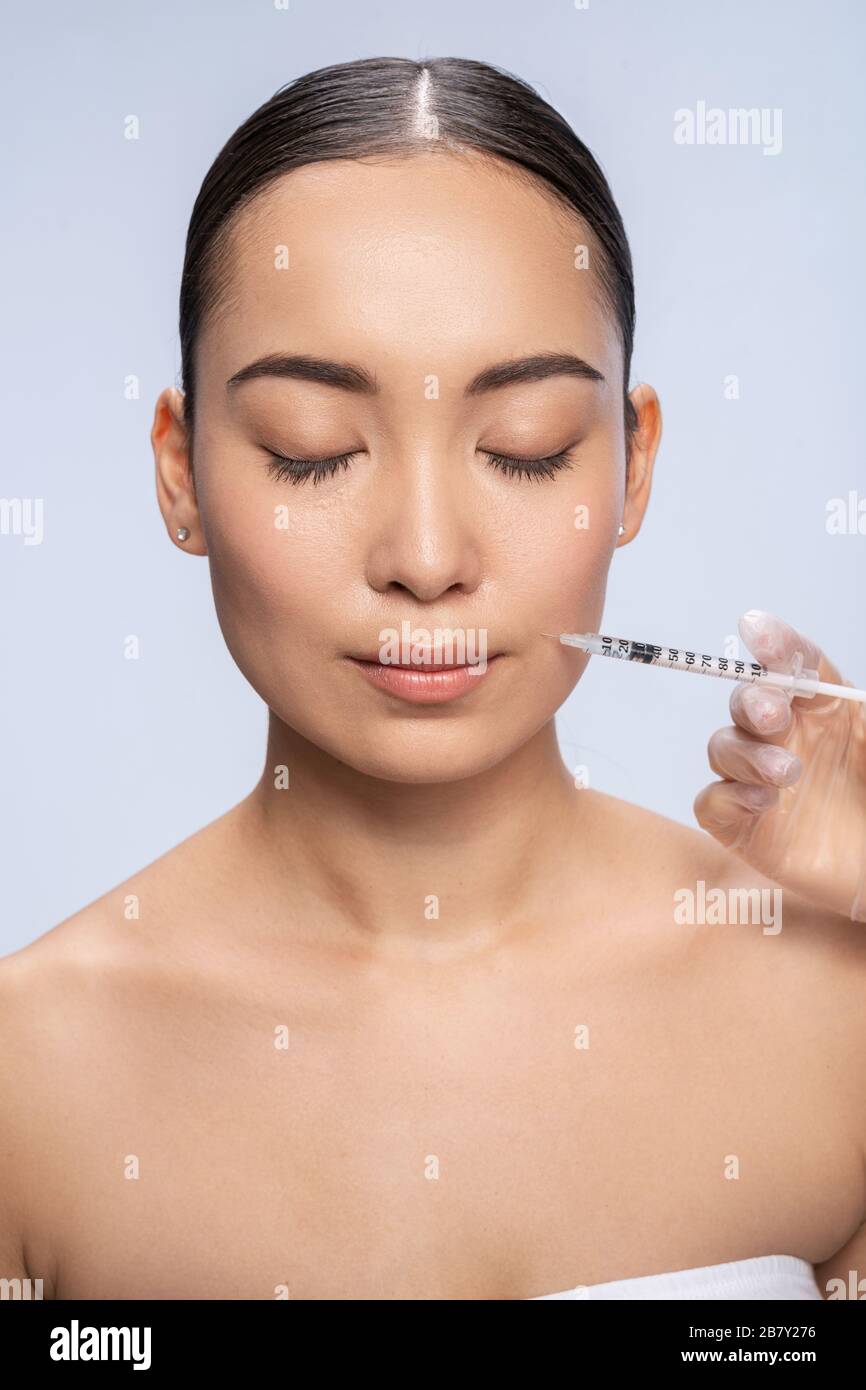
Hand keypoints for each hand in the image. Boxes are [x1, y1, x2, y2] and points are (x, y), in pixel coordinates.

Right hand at [693, 610, 865, 919]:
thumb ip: (857, 702)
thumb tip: (811, 665)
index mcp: (826, 710)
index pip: (792, 665)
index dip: (773, 644)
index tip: (755, 628)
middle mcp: (787, 739)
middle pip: (747, 701)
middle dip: (752, 701)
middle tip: (773, 716)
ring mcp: (761, 783)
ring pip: (723, 747)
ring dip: (746, 754)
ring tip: (786, 774)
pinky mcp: (744, 827)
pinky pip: (711, 802)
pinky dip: (727, 796)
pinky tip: (762, 801)